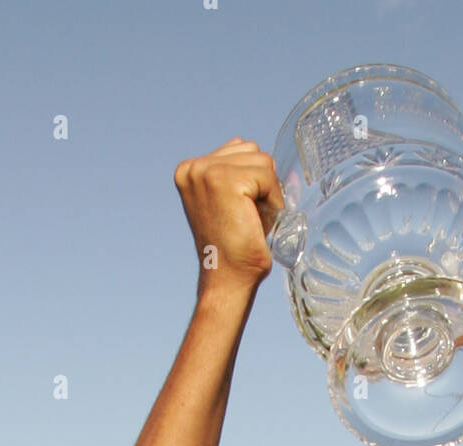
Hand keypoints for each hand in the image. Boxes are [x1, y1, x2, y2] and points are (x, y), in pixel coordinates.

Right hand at [174, 139, 284, 299]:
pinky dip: (273, 200)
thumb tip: (260, 154)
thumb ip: (233, 174)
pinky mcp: (225, 180)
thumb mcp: (227, 202)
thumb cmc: (233, 248)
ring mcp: (207, 171)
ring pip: (262, 161)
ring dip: (267, 192)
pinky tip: (259, 221)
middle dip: (261, 183)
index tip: (240, 212)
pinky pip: (267, 176)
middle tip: (249, 218)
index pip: (239, 149)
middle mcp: (194, 167)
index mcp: (190, 170)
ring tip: (253, 219)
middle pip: (251, 150)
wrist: (227, 279)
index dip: (252, 180)